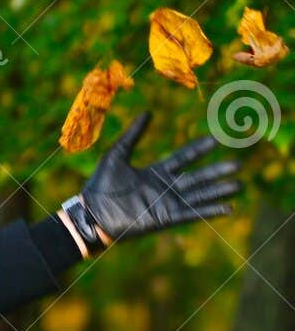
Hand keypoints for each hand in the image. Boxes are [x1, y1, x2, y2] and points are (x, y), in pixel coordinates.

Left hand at [74, 110, 244, 248]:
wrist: (91, 213)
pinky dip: (209, 210)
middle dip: (217, 171)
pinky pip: (191, 213)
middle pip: (197, 176)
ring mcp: (166, 203)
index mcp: (155, 172)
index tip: (217, 139)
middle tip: (238, 164)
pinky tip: (228, 208)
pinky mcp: (164, 218)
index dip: (199, 149)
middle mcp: (164, 187)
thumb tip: (148, 112)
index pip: (183, 157)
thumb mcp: (116, 155)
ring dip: (219, 190)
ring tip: (239, 185)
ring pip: (198, 194)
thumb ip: (133, 135)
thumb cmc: (99, 185)